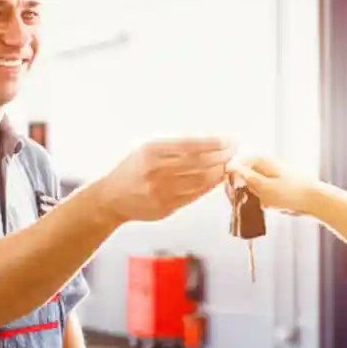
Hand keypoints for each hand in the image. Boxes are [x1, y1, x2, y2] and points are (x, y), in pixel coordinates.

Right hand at [97, 138, 232, 221]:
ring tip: (228, 164)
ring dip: (219, 172)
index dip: (213, 143)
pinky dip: (209, 186)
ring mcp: (161, 192)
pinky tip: (216, 178)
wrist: (112, 198)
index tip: (228, 140)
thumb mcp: (146, 147)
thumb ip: (174, 144)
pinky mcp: (166, 208)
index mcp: (150, 151)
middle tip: (234, 151)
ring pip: (200, 181)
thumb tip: (208, 140)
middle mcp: (155, 171)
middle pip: (199, 163)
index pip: (190, 145)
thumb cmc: (133, 169)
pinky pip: (195, 195)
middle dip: (221, 156)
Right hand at [226, 156, 322, 215]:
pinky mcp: (276, 185)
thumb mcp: (263, 186)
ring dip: (252, 197)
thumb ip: (244, 177)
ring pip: (252, 186)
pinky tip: (267, 207)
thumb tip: (229, 166)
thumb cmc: (290, 193)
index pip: (235, 166)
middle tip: (245, 203)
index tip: (231, 195)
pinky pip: (262, 192)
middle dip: (242, 191)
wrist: (315, 201)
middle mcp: (264, 165)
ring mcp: (271, 175)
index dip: (231, 181)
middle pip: (242, 176)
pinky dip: (261, 200)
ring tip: (259, 205)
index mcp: (260, 160)